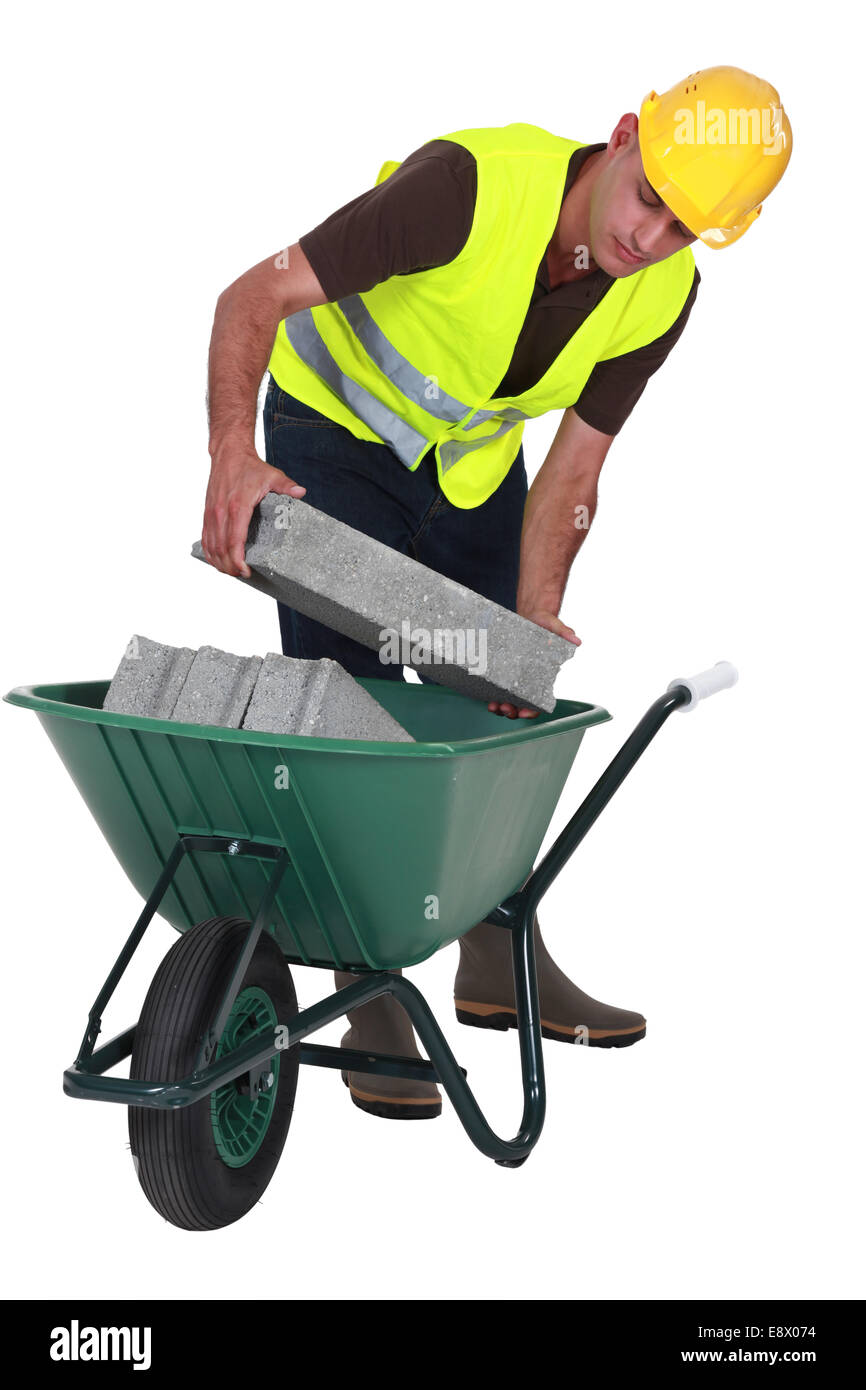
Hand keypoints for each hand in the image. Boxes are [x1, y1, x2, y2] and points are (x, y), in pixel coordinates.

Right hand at [201, 447, 305, 576]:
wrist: (228, 453)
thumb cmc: (249, 466)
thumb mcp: (272, 475)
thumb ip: (286, 486)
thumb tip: (301, 493)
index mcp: (237, 506)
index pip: (234, 541)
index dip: (238, 560)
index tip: (246, 571)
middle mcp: (221, 512)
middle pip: (221, 549)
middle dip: (230, 567)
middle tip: (243, 575)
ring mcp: (211, 513)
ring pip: (210, 546)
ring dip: (219, 563)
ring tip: (232, 572)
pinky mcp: (207, 513)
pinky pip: (205, 538)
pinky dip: (209, 553)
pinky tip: (218, 561)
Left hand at [487, 609, 580, 718]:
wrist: (531, 614)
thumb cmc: (545, 622)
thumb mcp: (553, 624)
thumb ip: (564, 632)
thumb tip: (576, 640)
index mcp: (544, 675)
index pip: (539, 701)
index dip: (532, 711)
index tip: (523, 713)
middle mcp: (530, 679)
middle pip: (521, 705)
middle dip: (512, 711)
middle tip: (504, 708)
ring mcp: (516, 676)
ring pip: (509, 700)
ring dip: (501, 707)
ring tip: (493, 707)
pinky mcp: (504, 670)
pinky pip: (498, 688)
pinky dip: (492, 695)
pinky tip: (486, 697)